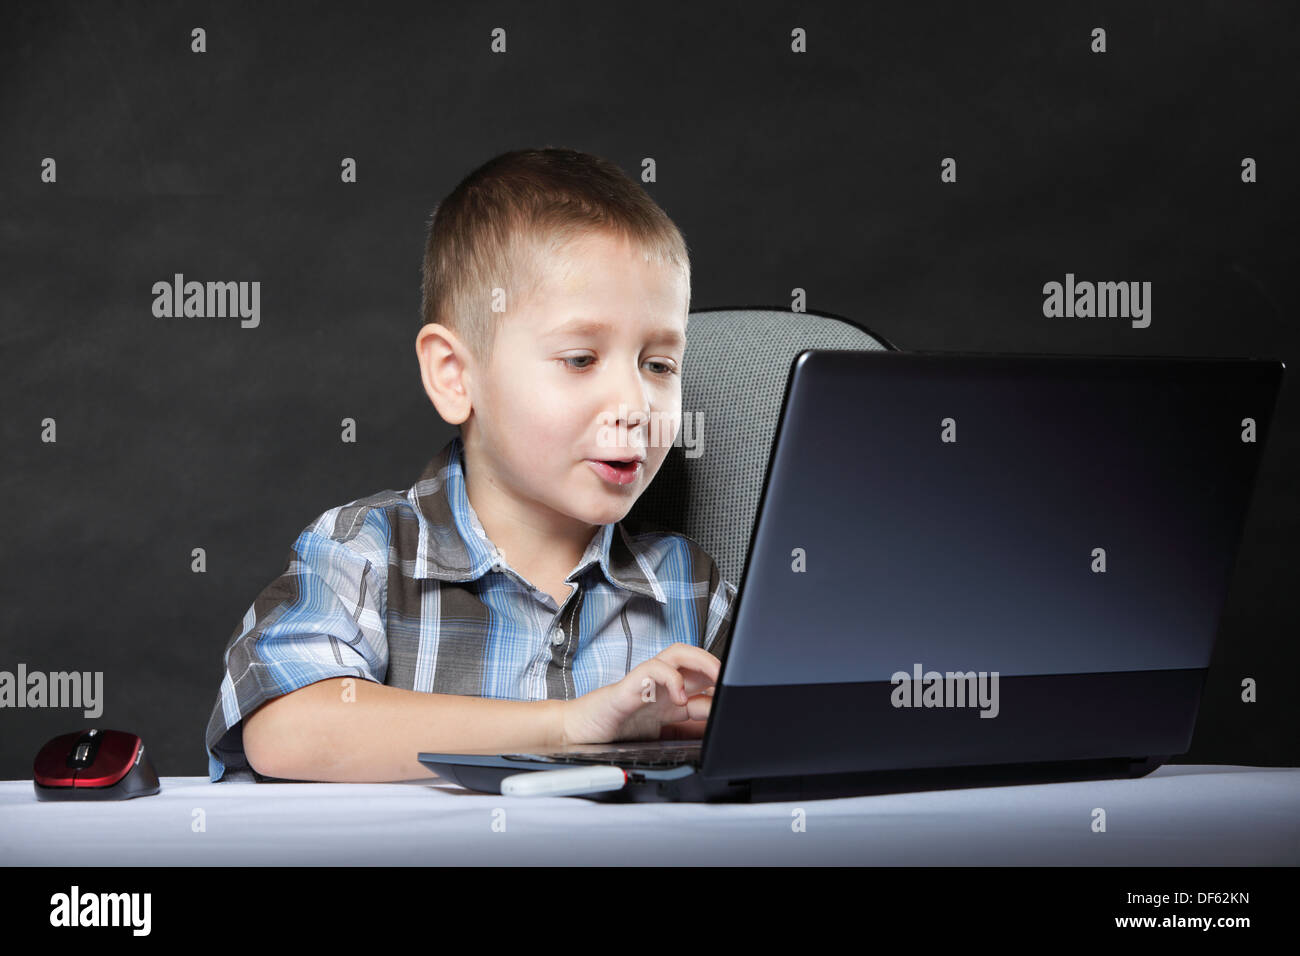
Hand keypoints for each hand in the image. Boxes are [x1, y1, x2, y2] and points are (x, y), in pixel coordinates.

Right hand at [561, 643, 719, 745]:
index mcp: (667, 694)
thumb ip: (686, 730)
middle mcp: (658, 683)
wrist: (577, 733)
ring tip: (715, 676)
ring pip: (677, 653)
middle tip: (733, 678)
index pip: (701, 679)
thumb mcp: (660, 735)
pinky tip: (678, 698)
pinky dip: (671, 679)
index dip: (721, 686)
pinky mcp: (629, 685)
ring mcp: (644, 680)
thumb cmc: (613, 730)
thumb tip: (716, 728)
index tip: (737, 698)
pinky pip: (653, 670)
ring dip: (700, 661)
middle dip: (717, 663)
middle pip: (693, 657)